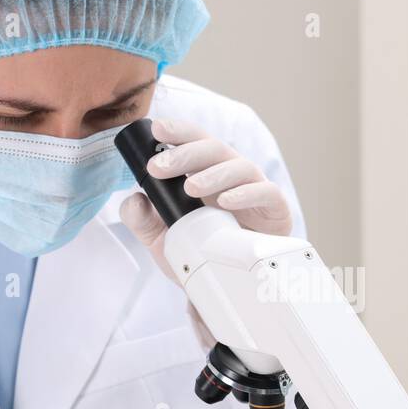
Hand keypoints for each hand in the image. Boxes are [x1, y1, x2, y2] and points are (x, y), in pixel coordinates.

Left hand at [119, 117, 292, 280]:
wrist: (234, 280)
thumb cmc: (203, 250)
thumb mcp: (164, 239)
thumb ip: (143, 221)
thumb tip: (133, 200)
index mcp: (206, 171)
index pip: (193, 142)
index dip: (178, 132)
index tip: (156, 128)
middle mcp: (230, 173)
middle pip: (212, 149)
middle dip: (184, 154)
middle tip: (158, 167)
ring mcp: (254, 187)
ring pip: (238, 167)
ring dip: (212, 174)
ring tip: (189, 187)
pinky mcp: (274, 207)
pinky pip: (265, 192)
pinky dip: (245, 194)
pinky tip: (226, 201)